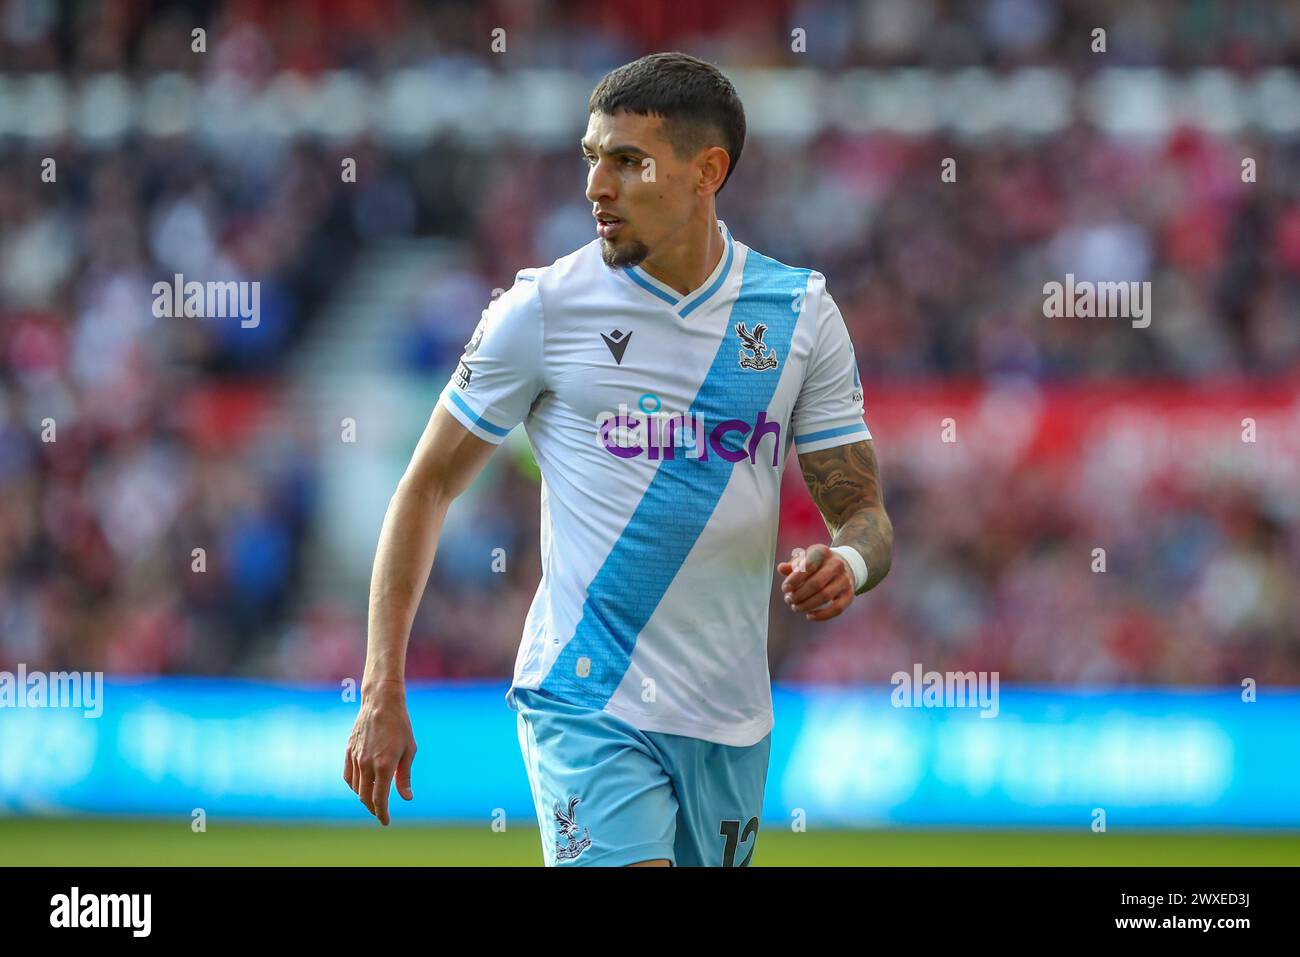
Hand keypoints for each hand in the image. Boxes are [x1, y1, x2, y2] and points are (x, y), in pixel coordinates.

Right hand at [343, 681, 416, 825]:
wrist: (381, 703)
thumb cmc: (400, 726)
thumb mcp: (409, 751)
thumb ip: (404, 777)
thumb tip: (407, 798)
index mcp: (384, 765)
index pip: (380, 799)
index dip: (382, 813)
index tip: (385, 822)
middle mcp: (367, 764)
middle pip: (365, 797)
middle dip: (373, 808)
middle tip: (381, 812)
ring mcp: (355, 758)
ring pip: (355, 788)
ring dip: (363, 797)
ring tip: (373, 799)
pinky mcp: (348, 751)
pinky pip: (348, 776)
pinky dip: (354, 785)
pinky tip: (362, 785)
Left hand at [776, 543, 854, 621]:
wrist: (844, 565)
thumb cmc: (818, 563)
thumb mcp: (805, 558)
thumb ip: (793, 565)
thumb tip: (781, 569)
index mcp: (823, 552)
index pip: (808, 566)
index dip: (794, 579)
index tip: (785, 589)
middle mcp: (837, 564)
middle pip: (816, 583)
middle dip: (799, 594)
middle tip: (789, 600)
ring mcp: (845, 579)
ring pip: (825, 596)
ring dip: (807, 605)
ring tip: (795, 607)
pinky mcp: (849, 594)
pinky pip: (837, 608)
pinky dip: (822, 615)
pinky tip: (809, 616)